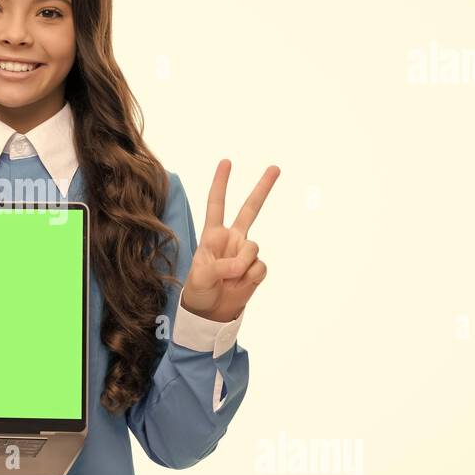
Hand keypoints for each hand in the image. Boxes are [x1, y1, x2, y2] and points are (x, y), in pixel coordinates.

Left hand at [179, 159, 279, 322]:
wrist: (211, 312)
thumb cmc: (199, 290)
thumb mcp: (199, 277)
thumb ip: (219, 266)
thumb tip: (240, 264)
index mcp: (213, 235)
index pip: (216, 205)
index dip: (221, 183)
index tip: (226, 162)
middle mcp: (232, 239)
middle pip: (250, 209)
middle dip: (263, 188)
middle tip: (275, 167)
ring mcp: (246, 253)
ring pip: (253, 249)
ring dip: (242, 265)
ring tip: (229, 279)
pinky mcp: (256, 268)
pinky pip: (260, 268)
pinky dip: (250, 278)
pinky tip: (241, 284)